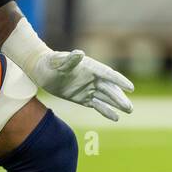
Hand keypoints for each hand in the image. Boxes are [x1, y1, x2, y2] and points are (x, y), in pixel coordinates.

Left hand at [2, 18, 132, 120]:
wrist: (41, 70)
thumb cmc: (50, 62)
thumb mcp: (58, 61)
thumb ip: (69, 60)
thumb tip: (79, 53)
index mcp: (90, 67)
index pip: (108, 75)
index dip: (119, 81)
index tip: (130, 88)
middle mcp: (92, 78)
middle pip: (110, 89)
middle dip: (120, 98)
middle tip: (130, 108)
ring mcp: (88, 88)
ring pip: (106, 98)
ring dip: (117, 104)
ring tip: (129, 111)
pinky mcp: (83, 98)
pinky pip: (97, 105)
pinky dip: (106, 111)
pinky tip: (116, 118)